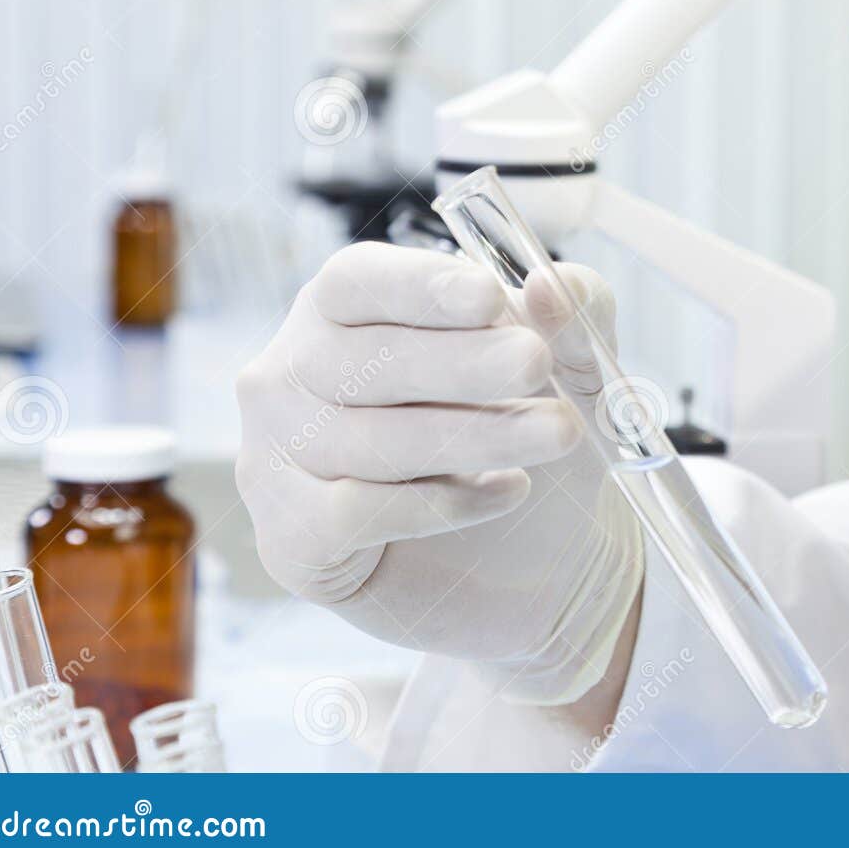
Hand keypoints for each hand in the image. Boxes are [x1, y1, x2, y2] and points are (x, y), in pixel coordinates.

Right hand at [235, 241, 643, 704]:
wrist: (536, 565)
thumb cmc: (529, 439)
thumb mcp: (573, 370)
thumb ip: (573, 317)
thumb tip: (551, 285)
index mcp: (340, 314)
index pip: (355, 282)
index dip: (419, 286)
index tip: (490, 296)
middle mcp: (290, 379)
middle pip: (365, 359)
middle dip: (464, 362)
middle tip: (538, 363)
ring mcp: (275, 461)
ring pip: (373, 439)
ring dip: (477, 435)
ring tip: (556, 434)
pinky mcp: (292, 542)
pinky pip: (360, 511)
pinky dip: (444, 503)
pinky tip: (509, 493)